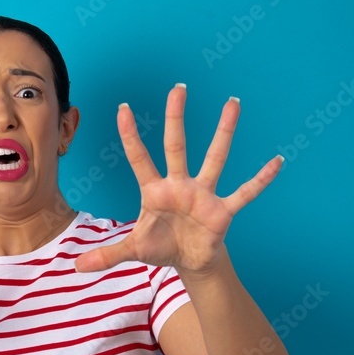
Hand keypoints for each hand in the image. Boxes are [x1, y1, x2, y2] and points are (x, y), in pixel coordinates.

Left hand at [74, 85, 281, 276]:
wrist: (190, 262)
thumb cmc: (162, 247)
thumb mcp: (133, 250)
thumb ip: (108, 255)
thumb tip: (76, 266)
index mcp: (155, 191)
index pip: (139, 158)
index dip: (130, 135)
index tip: (123, 108)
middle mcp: (180, 185)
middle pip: (176, 145)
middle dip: (176, 118)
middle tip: (178, 87)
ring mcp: (203, 195)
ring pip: (215, 158)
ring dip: (224, 132)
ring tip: (233, 103)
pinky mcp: (222, 211)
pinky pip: (244, 193)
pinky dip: (260, 180)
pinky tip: (277, 162)